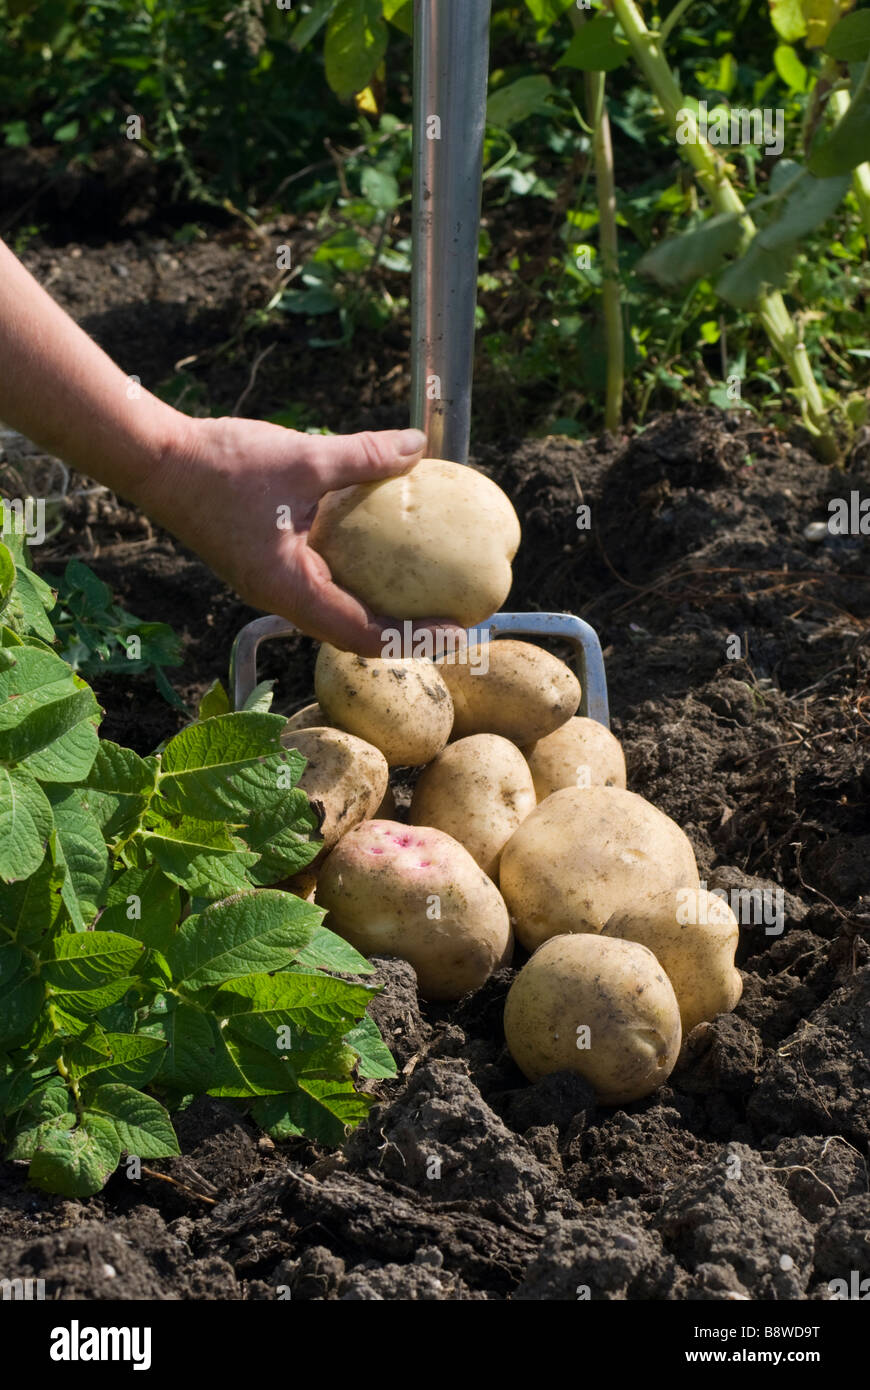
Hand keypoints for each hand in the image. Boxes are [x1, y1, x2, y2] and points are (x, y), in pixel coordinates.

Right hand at [146, 416, 461, 653]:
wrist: (156, 460)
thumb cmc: (222, 465)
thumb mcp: (303, 458)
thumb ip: (363, 456)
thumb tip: (418, 447)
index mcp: (290, 589)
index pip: (362, 635)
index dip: (413, 639)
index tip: (455, 630)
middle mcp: (281, 597)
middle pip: (353, 634)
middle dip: (404, 633)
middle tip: (452, 619)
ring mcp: (271, 583)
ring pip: (335, 612)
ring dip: (379, 610)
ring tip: (424, 594)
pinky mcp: (266, 564)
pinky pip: (319, 584)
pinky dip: (355, 579)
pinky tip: (380, 552)